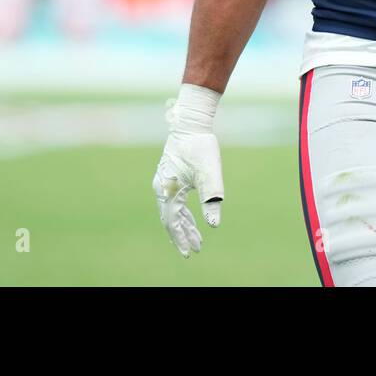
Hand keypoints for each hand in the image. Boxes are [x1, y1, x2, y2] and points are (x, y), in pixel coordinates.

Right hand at [153, 84, 224, 257]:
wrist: (191, 123)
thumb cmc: (201, 147)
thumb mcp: (209, 174)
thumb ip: (211, 200)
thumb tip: (213, 225)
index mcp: (168, 190)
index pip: (173, 221)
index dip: (181, 238)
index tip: (190, 252)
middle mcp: (161, 188)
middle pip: (170, 219)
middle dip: (182, 235)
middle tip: (194, 249)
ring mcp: (163, 182)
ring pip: (171, 211)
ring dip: (183, 225)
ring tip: (197, 239)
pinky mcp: (168, 177)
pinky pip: (173, 201)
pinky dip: (182, 212)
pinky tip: (190, 219)